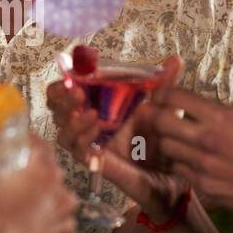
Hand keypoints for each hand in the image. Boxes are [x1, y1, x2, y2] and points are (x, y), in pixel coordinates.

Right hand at [0, 137, 77, 232]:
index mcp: (42, 174)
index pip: (39, 145)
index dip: (24, 142)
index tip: (12, 144)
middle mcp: (60, 194)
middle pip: (48, 173)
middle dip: (29, 173)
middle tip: (8, 176)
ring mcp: (64, 221)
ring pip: (55, 200)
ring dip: (40, 200)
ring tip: (16, 203)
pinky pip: (56, 227)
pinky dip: (44, 225)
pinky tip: (25, 226)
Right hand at [46, 55, 184, 218]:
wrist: (171, 172)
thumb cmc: (163, 137)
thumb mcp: (164, 107)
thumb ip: (165, 84)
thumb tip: (175, 59)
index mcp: (97, 106)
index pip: (66, 93)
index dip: (61, 86)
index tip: (71, 77)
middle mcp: (89, 124)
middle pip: (57, 111)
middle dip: (61, 100)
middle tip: (77, 93)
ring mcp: (90, 144)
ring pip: (63, 133)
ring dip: (72, 122)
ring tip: (92, 114)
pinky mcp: (96, 162)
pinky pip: (77, 153)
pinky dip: (83, 141)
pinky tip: (96, 132)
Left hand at [148, 87, 232, 232]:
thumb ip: (215, 113)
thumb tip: (190, 105)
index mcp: (221, 116)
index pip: (174, 96)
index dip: (161, 95)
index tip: (159, 97)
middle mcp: (208, 137)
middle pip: (160, 121)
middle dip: (155, 118)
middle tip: (156, 118)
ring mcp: (202, 163)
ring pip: (164, 147)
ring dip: (167, 142)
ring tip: (177, 142)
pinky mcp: (202, 184)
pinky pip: (178, 169)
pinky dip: (180, 164)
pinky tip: (191, 162)